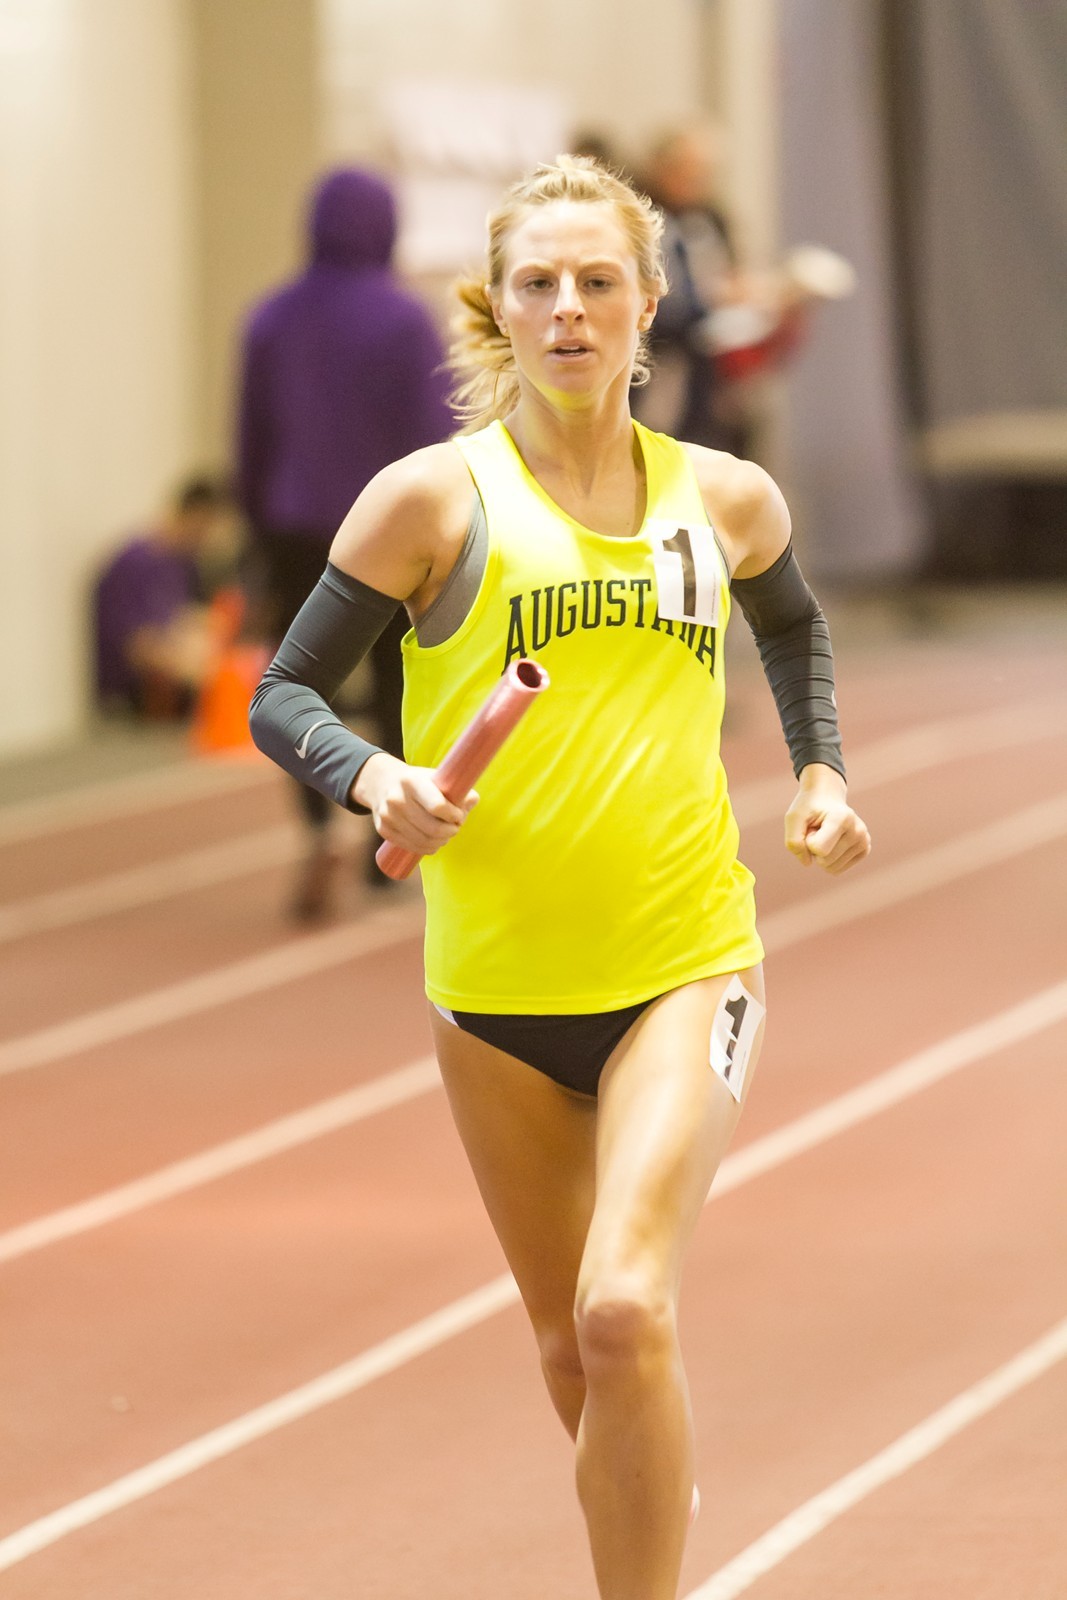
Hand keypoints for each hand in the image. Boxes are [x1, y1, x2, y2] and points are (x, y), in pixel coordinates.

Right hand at [352, 752, 477, 856]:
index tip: (459, 815)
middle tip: (455, 828)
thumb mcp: (436, 778)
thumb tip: (472, 801)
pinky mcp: (383, 830)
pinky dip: (428, 848)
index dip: (454, 816)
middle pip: (432, 828)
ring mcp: (387, 815)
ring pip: (423, 841)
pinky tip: (433, 841)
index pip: (438, 806)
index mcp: (412, 781)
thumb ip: (458, 790)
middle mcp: (397, 798)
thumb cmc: (418, 782)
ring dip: (441, 842)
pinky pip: (412, 847)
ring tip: (446, 835)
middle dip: (450, 831)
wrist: (383, 783)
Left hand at [785, 764, 870, 874]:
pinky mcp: (865, 849)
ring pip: (831, 868)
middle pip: (824, 861)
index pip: (817, 848)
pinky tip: (833, 841)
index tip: (813, 826)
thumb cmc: (808, 807)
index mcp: (842, 818)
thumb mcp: (793, 818)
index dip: (807, 840)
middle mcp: (858, 830)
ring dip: (822, 854)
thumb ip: (793, 842)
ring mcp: (864, 841)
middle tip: (818, 830)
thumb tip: (808, 863)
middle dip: (814, 848)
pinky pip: (838, 870)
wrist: (827, 796)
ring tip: (825, 834)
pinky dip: (830, 859)